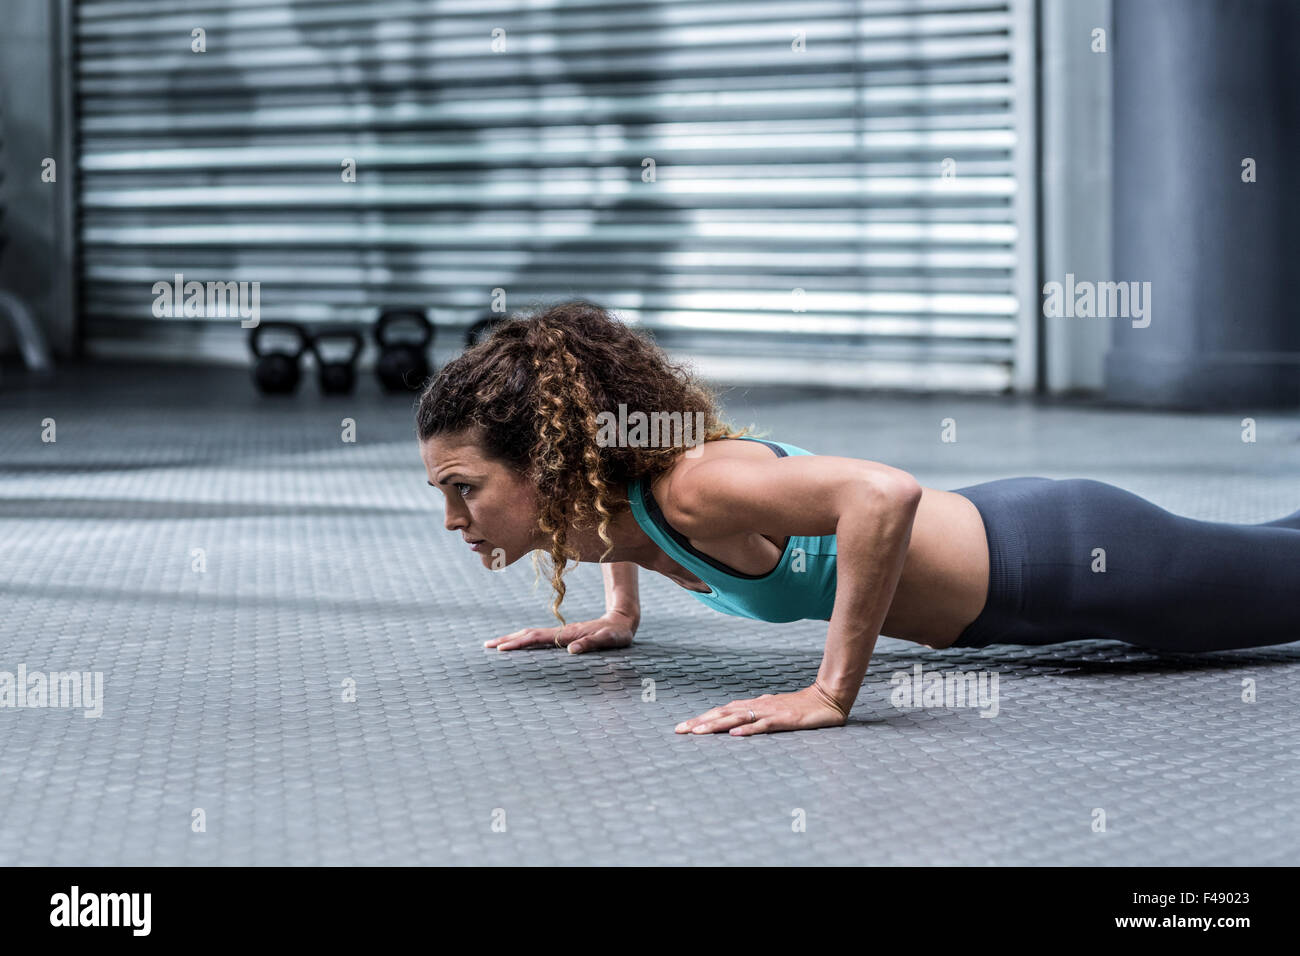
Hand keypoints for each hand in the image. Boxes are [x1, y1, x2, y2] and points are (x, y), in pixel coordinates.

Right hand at [483, 610, 637, 653]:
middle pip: (528, 633)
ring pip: (532, 634)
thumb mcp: (609, 640)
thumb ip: (592, 643)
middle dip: (507, 639)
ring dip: (513, 639)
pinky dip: (525, 641)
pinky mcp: (564, 636)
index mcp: (568, 634)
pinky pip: (539, 638)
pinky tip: (518, 645)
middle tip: (486, 645)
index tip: (502, 648)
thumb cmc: (618, 633)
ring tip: (495, 645)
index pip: (538, 638)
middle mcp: (561, 632)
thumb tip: (570, 650)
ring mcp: (561, 633)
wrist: (622, 619)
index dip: (520, 643)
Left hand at [674, 685, 849, 735]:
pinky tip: (734, 735)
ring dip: (716, 725)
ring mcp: (770, 712)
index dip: (702, 718)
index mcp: (753, 705)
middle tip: (679, 730)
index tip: (683, 727)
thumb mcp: (774, 711)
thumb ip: (756, 715)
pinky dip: (747, 730)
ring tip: (698, 732)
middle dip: (700, 721)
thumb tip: (738, 722)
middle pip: (723, 713)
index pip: (722, 711)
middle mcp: (757, 706)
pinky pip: (762, 725)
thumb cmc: (800, 705)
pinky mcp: (784, 719)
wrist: (828, 697)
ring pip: (737, 718)